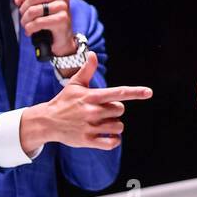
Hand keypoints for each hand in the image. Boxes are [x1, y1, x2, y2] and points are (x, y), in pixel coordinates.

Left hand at [14, 0, 75, 54]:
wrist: (62, 38)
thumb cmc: (50, 20)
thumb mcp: (39, 5)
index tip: (20, 3)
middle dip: (23, 10)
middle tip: (25, 18)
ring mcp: (63, 7)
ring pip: (33, 10)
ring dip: (25, 20)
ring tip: (27, 25)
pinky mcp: (62, 19)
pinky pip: (38, 22)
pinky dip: (30, 28)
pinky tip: (31, 31)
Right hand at [19, 52, 151, 154]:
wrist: (47, 122)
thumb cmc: (64, 101)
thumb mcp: (74, 84)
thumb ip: (87, 70)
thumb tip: (92, 54)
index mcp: (92, 96)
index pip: (118, 92)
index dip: (135, 92)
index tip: (149, 92)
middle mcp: (92, 111)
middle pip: (120, 110)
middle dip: (115, 110)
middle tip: (102, 111)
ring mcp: (90, 127)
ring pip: (118, 126)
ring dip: (114, 125)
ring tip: (102, 122)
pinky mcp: (87, 141)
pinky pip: (111, 142)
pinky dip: (113, 140)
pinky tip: (108, 136)